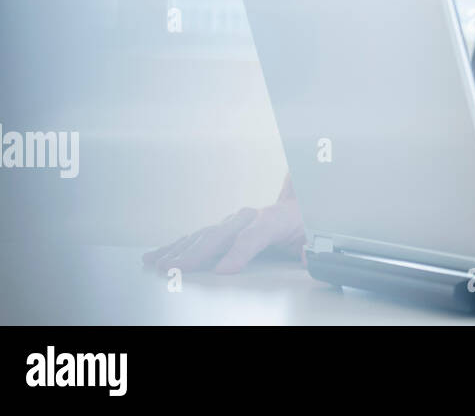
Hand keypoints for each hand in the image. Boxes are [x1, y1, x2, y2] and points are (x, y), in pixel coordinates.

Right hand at [143, 173, 306, 273]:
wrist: (302, 203)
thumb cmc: (306, 222)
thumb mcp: (318, 235)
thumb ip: (313, 247)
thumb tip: (308, 257)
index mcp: (274, 219)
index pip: (253, 235)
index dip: (238, 253)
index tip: (223, 271)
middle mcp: (250, 217)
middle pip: (220, 235)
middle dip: (197, 252)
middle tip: (177, 268)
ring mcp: (233, 221)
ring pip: (203, 236)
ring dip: (179, 250)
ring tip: (159, 264)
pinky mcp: (222, 229)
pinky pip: (196, 238)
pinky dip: (175, 247)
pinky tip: (156, 256)